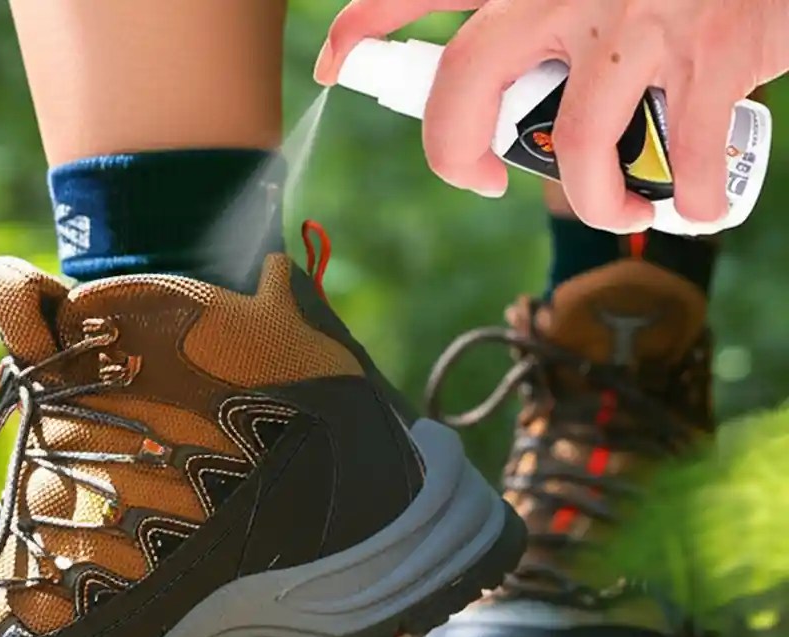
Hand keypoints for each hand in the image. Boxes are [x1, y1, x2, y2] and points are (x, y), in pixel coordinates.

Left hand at [315, 0, 788, 231]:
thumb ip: (546, 10)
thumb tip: (517, 81)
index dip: (363, 27)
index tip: (332, 61)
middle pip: (465, 82)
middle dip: (455, 153)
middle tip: (480, 180)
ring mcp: (636, 19)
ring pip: (578, 143)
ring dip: (598, 200)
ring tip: (622, 210)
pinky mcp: (711, 54)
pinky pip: (685, 159)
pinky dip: (694, 201)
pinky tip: (700, 204)